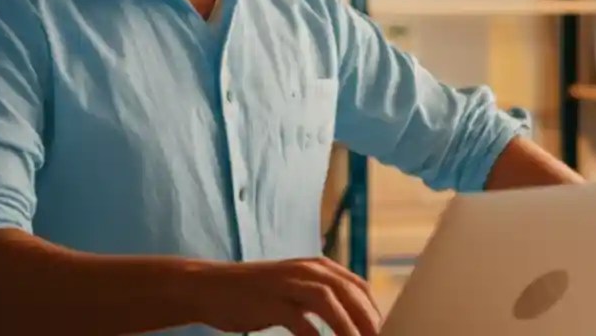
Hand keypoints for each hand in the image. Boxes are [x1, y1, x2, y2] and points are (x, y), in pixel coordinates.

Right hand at [193, 257, 381, 335]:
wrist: (211, 287)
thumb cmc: (256, 294)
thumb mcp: (293, 289)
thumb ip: (321, 298)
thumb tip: (353, 320)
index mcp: (317, 266)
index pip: (358, 286)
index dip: (375, 311)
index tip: (384, 333)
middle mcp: (306, 270)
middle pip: (349, 293)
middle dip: (369, 321)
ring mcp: (288, 283)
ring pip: (329, 302)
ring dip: (348, 328)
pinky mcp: (271, 301)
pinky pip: (301, 322)